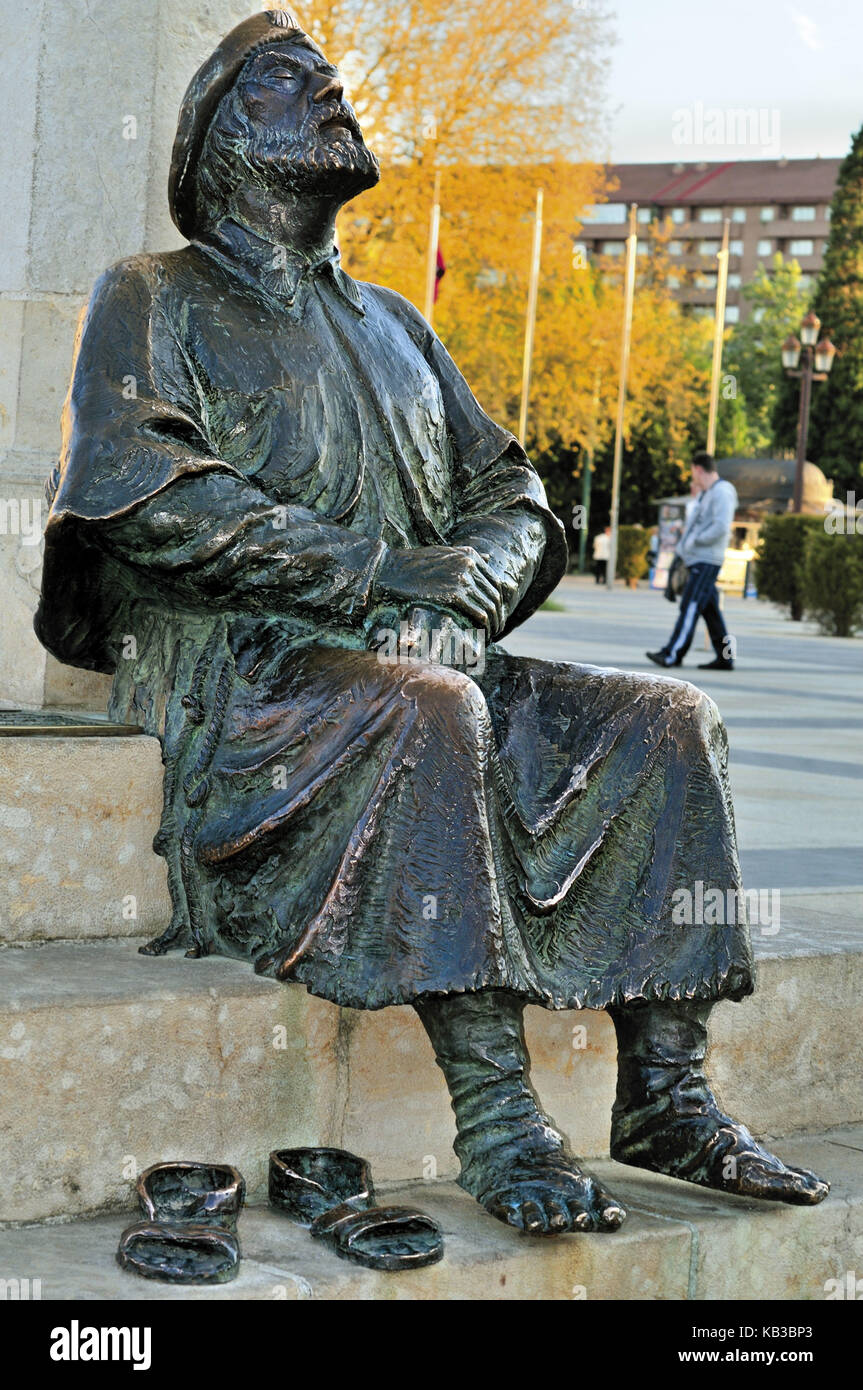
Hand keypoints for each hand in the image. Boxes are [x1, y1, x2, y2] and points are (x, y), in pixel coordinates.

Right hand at [375, 545, 503, 632]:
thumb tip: (489, 557)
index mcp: (469, 554)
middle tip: (497, 629)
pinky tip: (481, 635)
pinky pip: (479, 614)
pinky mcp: (454, 594)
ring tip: (491, 635)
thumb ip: (466, 555)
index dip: (498, 601)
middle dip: (498, 615)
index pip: (494, 582)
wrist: (390, 571)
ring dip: (494, 624)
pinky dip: (483, 627)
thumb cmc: (414, 565)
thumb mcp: (443, 553)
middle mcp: (469, 564)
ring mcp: (463, 579)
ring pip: (489, 606)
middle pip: (494, 595)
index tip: (496, 614)